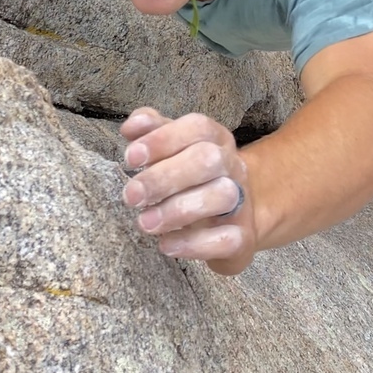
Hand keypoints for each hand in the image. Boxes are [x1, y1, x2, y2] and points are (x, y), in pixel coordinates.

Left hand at [120, 108, 254, 274]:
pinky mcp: (242, 236)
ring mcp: (241, 201)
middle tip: (131, 195)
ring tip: (145, 222)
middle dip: (165, 177)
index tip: (131, 157)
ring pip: (221, 196)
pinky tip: (166, 245)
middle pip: (208, 159)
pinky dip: (193, 243)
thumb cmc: (192, 180)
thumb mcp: (173, 151)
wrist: (230, 220)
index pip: (197, 127)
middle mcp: (232, 165)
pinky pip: (226, 239)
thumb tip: (130, 128)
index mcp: (215, 139)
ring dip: (178, 210)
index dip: (163, 139)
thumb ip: (152, 132)